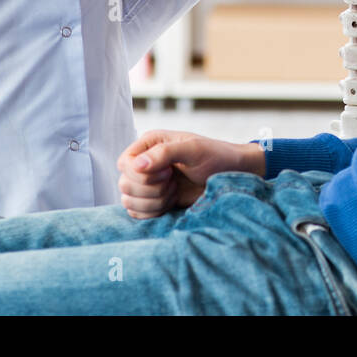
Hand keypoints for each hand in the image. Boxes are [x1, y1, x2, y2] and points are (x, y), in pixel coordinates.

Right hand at [116, 130, 263, 219]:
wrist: (232, 177)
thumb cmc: (216, 157)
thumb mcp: (193, 150)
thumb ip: (164, 154)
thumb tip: (136, 166)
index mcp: (150, 144)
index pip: (124, 163)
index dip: (142, 174)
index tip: (168, 171)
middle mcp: (145, 162)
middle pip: (124, 184)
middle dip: (151, 189)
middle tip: (174, 182)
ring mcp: (148, 183)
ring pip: (128, 201)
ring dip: (153, 202)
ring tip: (174, 192)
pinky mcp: (153, 200)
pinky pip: (137, 213)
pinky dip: (153, 212)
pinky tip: (171, 203)